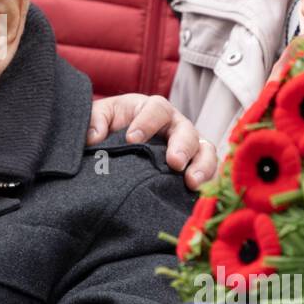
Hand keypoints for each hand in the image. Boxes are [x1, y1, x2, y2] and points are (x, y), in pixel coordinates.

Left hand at [87, 94, 217, 188]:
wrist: (115, 149)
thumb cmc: (110, 127)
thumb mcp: (100, 118)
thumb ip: (94, 120)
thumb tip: (94, 137)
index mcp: (152, 109)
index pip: (157, 109)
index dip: (147, 122)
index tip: (131, 139)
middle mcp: (175, 126)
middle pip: (186, 130)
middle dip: (182, 146)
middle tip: (174, 162)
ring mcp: (189, 147)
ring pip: (205, 150)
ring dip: (202, 165)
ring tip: (192, 182)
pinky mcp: (195, 167)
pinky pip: (209, 173)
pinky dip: (209, 182)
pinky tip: (199, 194)